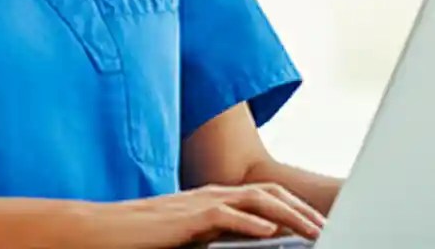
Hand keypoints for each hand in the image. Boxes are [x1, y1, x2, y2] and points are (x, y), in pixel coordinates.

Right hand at [89, 183, 325, 248]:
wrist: (106, 229)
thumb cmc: (144, 237)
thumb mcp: (189, 236)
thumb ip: (217, 236)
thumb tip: (256, 241)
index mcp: (215, 198)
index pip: (265, 196)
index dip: (294, 206)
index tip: (317, 224)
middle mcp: (213, 194)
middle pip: (269, 193)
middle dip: (301, 209)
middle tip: (327, 227)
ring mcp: (201, 203)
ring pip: (256, 202)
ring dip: (288, 215)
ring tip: (312, 231)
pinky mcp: (188, 217)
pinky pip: (226, 217)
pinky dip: (251, 224)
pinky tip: (271, 235)